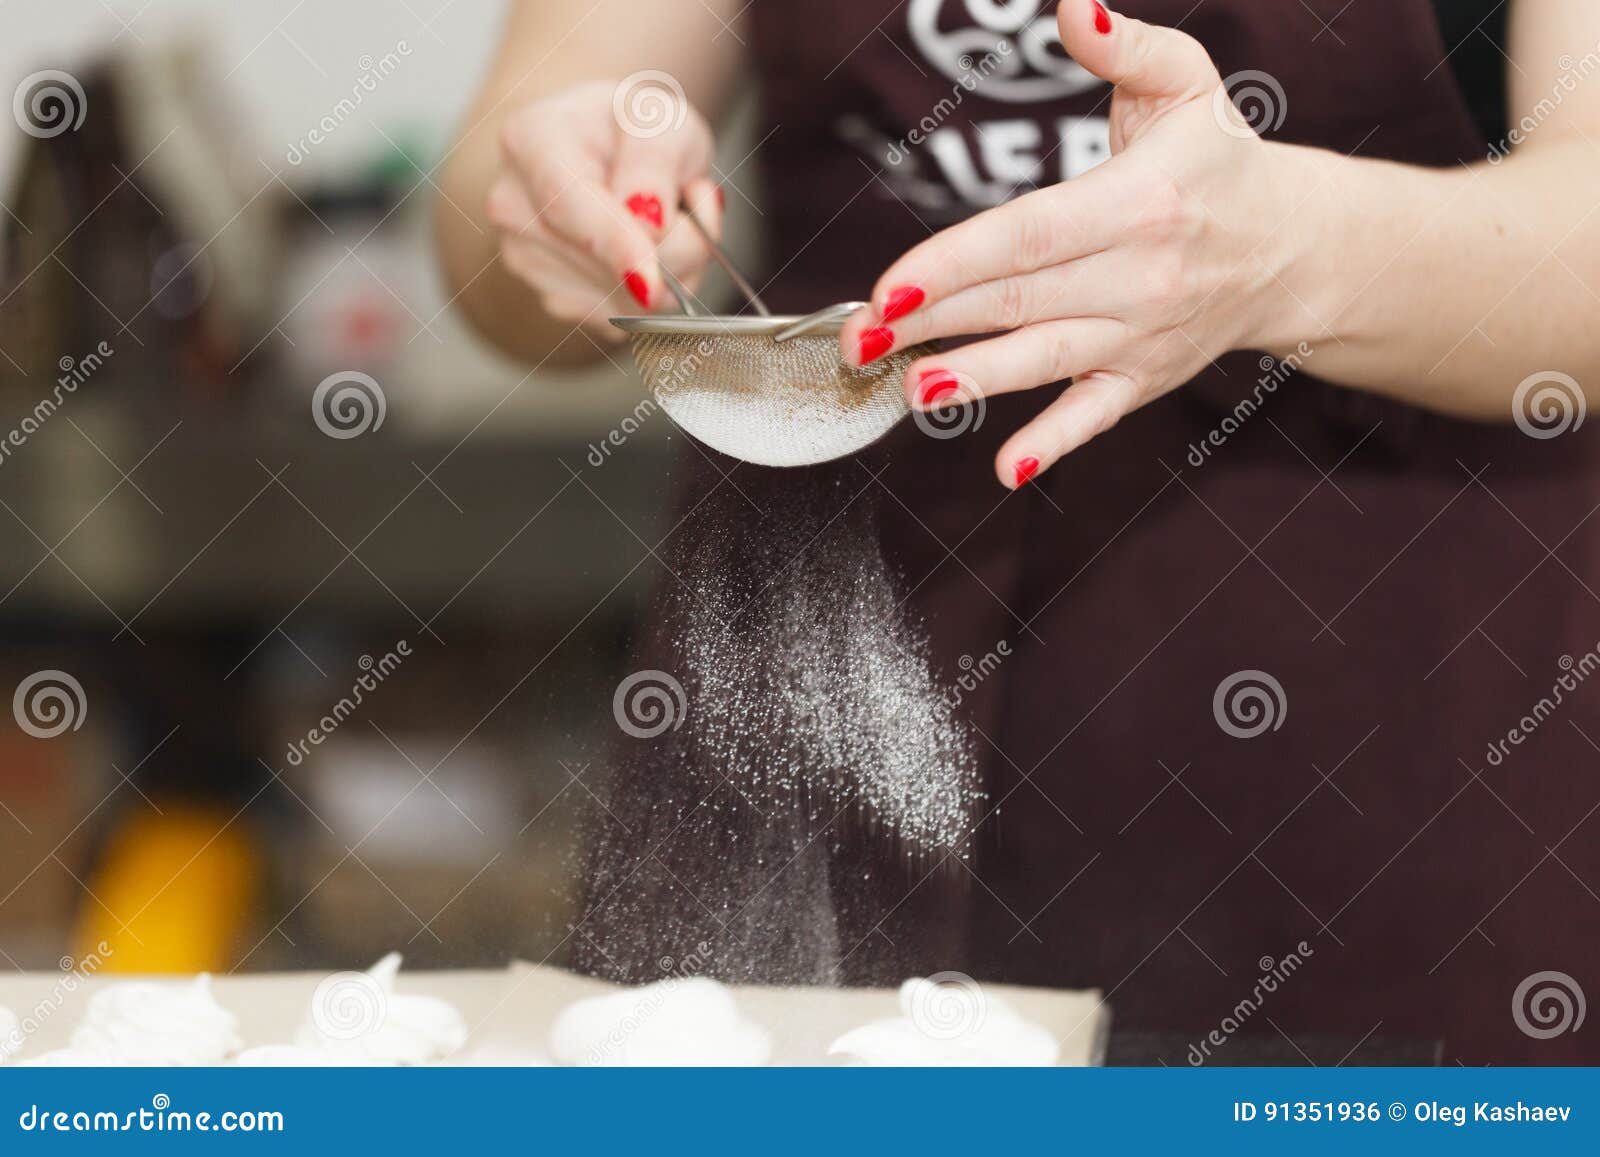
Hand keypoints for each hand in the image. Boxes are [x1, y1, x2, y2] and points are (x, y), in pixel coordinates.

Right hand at [487, 80, 722, 341]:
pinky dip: (658, 292)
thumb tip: (650, 222)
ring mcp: (528, 261)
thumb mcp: (663, 116)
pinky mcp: (556, 301)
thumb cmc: (635, 129)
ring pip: (626, 300)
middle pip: (605, 262)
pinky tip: (646, 250)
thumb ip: (656, 159)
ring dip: (676, 269)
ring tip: (667, 218)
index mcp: (531, 141)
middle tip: (698, 196)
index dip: (614, 246)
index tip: (653, 282)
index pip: (567, 205)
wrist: (612, 150)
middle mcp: (514, 207)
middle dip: (679, 246)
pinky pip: (627, 316)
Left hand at [840, 0, 1301, 485]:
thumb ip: (1126, 45)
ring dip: (975, 380)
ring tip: (910, 390)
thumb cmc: (1220, 162)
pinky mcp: (1145, 377)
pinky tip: (1006, 467)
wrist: (1295, 248)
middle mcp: (1141, 276)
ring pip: (1045, 360)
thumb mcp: (1186, 86)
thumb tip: (1073, 4)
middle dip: (932, 322)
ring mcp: (1142, 335)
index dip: (953, 264)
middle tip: (856, 340)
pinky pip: (1095, 415)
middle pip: (1018, 301)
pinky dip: (1053, 443)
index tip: (888, 286)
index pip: (1028, 236)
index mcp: (1138, 203)